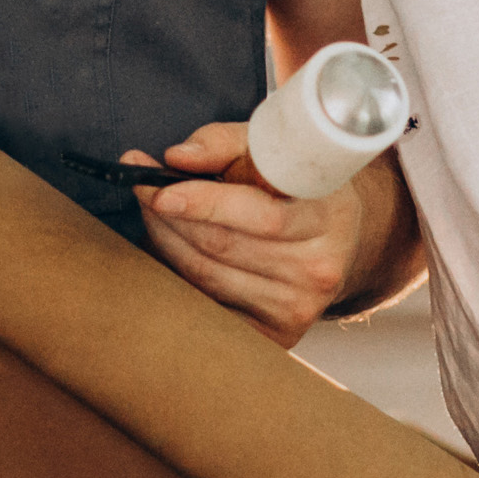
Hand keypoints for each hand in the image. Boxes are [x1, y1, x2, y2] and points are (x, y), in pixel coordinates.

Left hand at [131, 121, 370, 348]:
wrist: (336, 236)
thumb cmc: (296, 185)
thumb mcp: (272, 148)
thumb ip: (223, 142)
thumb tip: (177, 158)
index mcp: (327, 215)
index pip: (260, 215)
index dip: (205, 203)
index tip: (159, 192)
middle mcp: (318, 268)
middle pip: (222, 247)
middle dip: (170, 217)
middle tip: (141, 189)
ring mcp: (298, 307)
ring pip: (207, 277)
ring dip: (167, 244)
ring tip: (153, 214)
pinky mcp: (277, 335)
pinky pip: (208, 307)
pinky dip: (178, 278)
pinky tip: (170, 252)